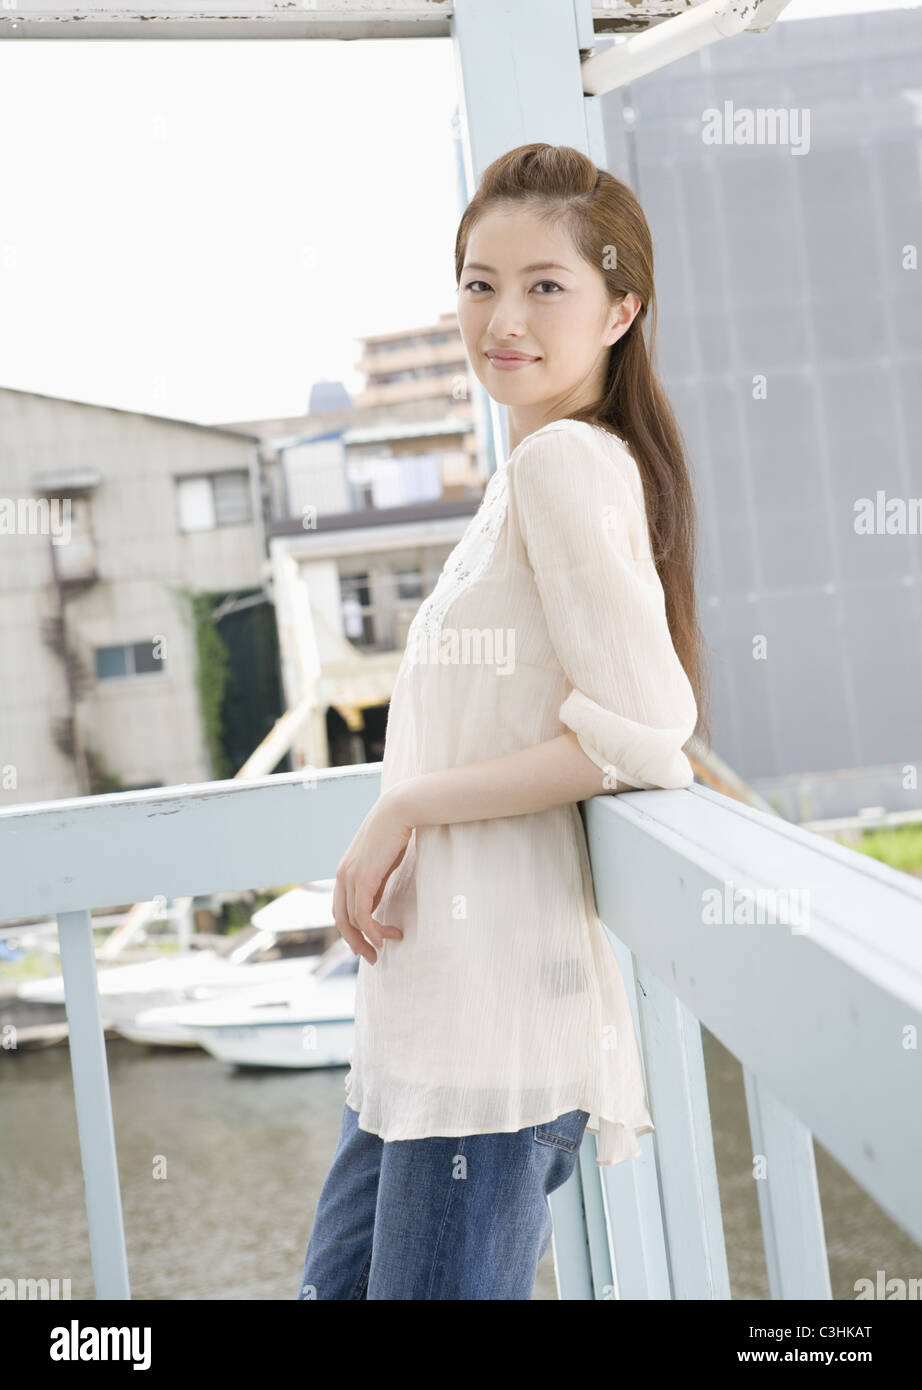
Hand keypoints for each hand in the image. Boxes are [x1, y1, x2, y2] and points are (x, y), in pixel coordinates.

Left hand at [332, 787, 413, 964]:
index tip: (368, 942)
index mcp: (345, 871)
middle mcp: (342, 876)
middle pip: (341, 919)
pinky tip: (388, 936)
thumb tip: (376, 904)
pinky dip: (373, 930)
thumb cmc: (396, 832)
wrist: (399, 810)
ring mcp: (350, 877)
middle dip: (355, 942)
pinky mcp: (362, 879)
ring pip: (351, 921)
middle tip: (372, 957)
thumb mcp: (383, 863)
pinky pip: (363, 915)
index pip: (341, 908)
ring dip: (368, 939)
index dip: (352, 929)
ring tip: (384, 948)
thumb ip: (376, 883)